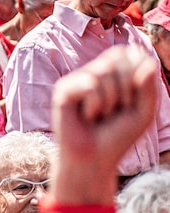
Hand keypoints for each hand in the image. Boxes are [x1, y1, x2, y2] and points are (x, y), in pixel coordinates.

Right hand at [52, 46, 158, 195]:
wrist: (94, 160)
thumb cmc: (118, 136)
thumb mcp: (144, 111)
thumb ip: (150, 87)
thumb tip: (149, 62)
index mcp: (113, 72)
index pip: (130, 52)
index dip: (139, 73)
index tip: (133, 100)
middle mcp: (93, 71)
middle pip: (118, 56)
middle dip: (127, 86)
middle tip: (117, 109)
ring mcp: (76, 80)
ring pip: (104, 70)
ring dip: (110, 99)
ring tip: (101, 115)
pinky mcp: (62, 91)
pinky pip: (89, 86)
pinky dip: (95, 105)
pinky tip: (87, 117)